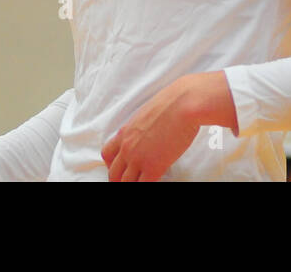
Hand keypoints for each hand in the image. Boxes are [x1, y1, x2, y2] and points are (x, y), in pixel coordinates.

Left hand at [101, 72, 235, 181]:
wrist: (183, 103)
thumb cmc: (172, 103)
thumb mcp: (147, 113)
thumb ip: (142, 128)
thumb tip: (148, 134)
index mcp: (125, 132)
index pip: (107, 154)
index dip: (111, 165)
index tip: (119, 169)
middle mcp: (127, 146)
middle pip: (113, 173)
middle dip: (119, 180)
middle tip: (127, 182)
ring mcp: (138, 158)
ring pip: (125, 183)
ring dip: (131, 185)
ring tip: (141, 183)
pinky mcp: (153, 167)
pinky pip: (143, 185)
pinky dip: (146, 186)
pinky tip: (155, 182)